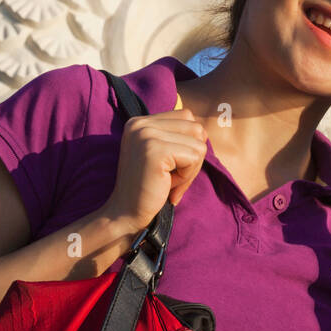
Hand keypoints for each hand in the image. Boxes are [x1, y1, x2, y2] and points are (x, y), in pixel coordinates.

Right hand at [104, 107, 207, 234]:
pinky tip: (168, 186)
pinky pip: (194, 157)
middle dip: (192, 156)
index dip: (188, 143)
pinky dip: (187, 176)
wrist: (126, 215)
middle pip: (195, 128)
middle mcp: (140, 123)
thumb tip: (204, 131)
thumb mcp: (160, 154)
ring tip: (169, 181)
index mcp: (139, 121)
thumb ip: (176, 137)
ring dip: (190, 168)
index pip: (186, 116)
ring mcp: (146, 135)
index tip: (170, 166)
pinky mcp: (156, 150)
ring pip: (198, 143)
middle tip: (171, 177)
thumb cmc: (148, 188)